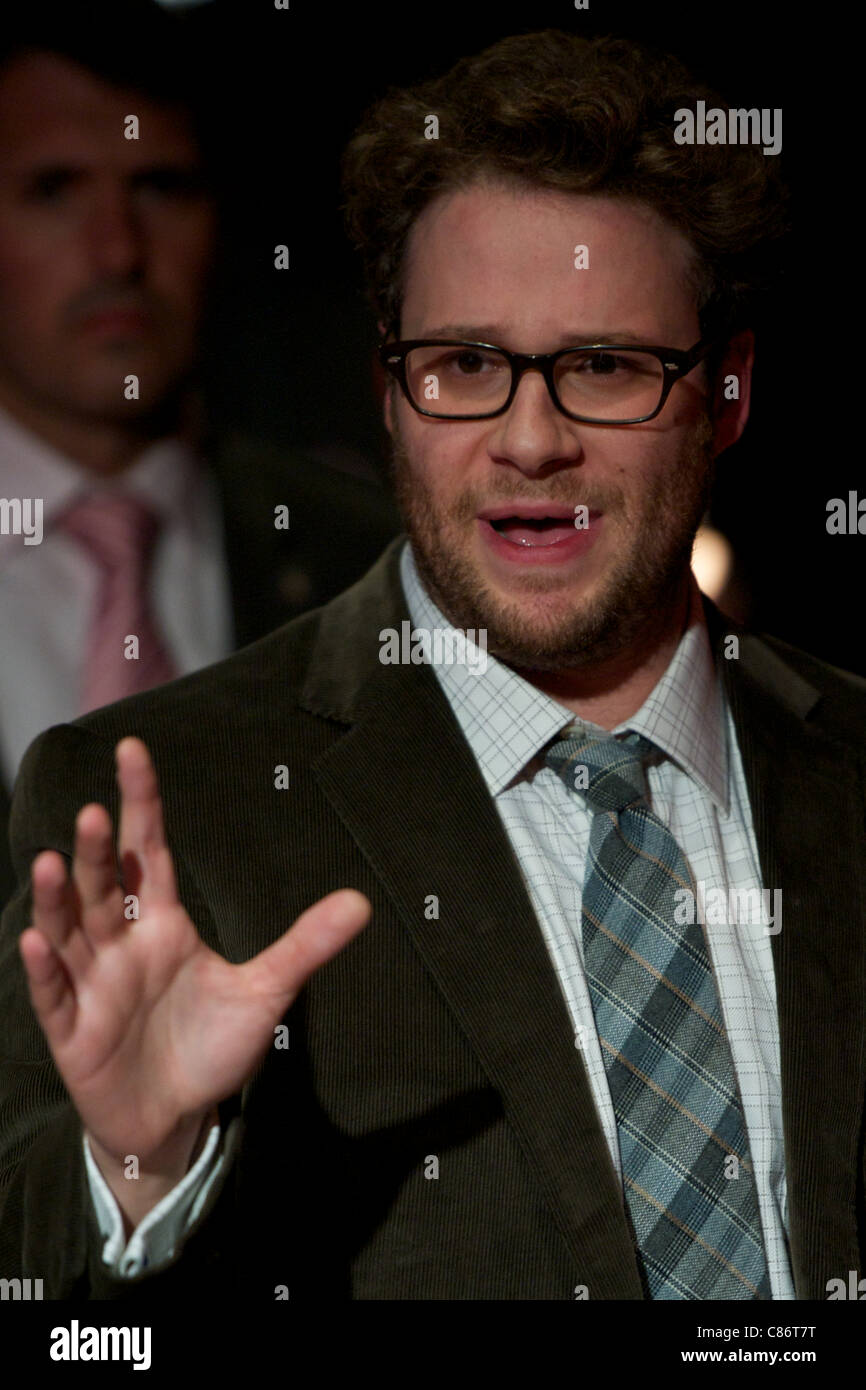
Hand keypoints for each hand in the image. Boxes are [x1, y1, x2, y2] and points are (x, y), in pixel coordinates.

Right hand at [19, 737, 369, 1185]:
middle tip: (93, 811)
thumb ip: (306, 946)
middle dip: (97, 850)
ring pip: (69, 931)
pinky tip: (35, 942)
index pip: (147, 851)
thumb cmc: (212, 1048)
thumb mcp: (266, 993)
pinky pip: (55, 995)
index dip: (140, 801)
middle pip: (104, 885)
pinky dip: (44, 970)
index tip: (132, 749)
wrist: (176, 1119)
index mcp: (163, 924)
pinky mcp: (75, 1032)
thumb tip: (363, 901)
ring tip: (53, 860)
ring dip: (59, 898)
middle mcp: (121, 944)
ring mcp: (93, 985)